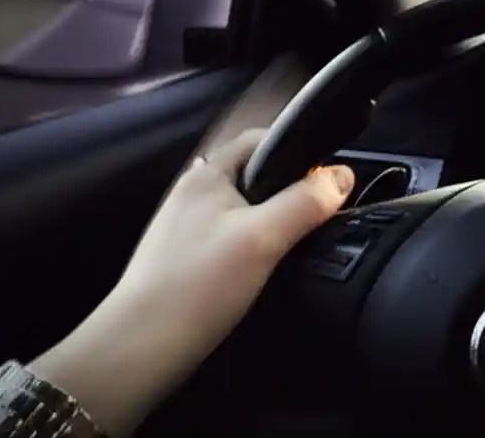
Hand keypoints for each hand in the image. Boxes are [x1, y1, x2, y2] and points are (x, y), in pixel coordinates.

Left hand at [29, 130, 353, 435]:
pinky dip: (248, 247)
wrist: (142, 345)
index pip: (259, 140)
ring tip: (286, 247)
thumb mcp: (264, 238)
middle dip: (284, 191)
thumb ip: (305, 202)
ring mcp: (182, 227)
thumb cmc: (196, 286)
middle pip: (251, 176)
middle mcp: (190, 194)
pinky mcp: (182, 259)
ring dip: (266, 222)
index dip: (296, 150)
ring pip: (239, 210)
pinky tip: (256, 271)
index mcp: (206, 175)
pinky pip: (226, 239)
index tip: (325, 178)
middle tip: (311, 217)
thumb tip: (342, 177)